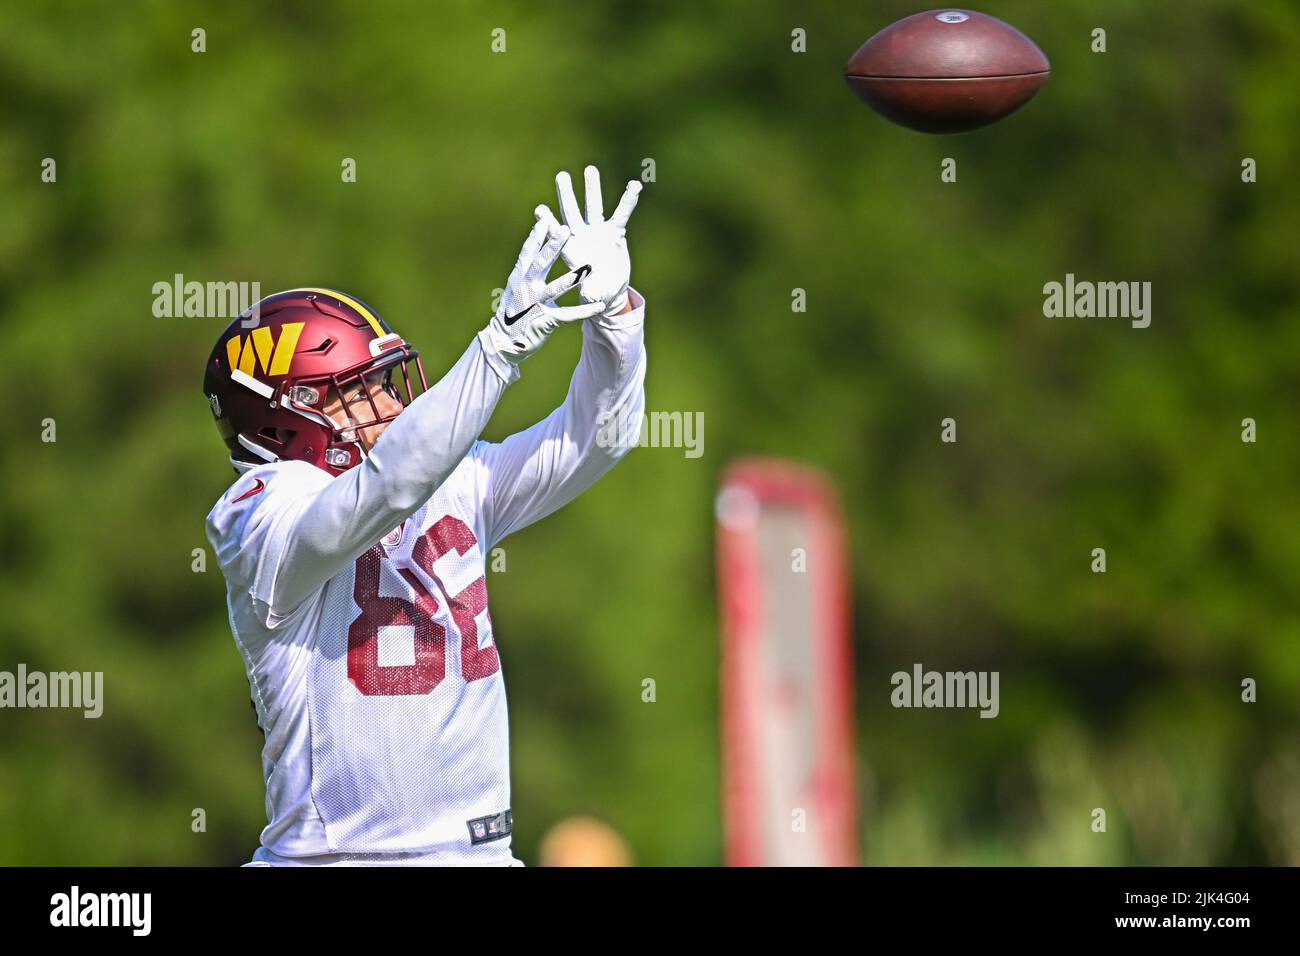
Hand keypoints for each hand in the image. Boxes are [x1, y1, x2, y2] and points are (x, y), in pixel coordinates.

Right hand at [482, 213, 605, 364]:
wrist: (503, 343)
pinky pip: (568, 315)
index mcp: (518, 277)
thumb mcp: (517, 287)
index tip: (544, 217)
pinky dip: (585, 311)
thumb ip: (528, 270)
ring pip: (554, 289)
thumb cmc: (513, 311)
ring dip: (572, 278)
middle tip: (565, 229)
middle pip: (540, 264)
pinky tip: (599, 307)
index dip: (536, 235)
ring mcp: (534, 305)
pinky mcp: (545, 321)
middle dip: (553, 247)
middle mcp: (525, 289)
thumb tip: (537, 247)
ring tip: (589, 267)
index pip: (528, 253)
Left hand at [547, 165, 641, 316]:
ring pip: (593, 207)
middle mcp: (581, 237)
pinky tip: (635, 186)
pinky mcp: (614, 232)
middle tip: (561, 176)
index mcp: (570, 251)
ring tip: (590, 169)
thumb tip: (589, 296)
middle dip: (566, 195)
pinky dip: (627, 201)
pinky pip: (622, 214)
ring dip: (592, 189)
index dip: (548, 223)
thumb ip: (590, 294)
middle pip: (571, 213)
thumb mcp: (592, 297)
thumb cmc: (594, 294)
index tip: (540, 209)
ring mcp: (597, 232)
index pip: (556, 235)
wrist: (606, 292)